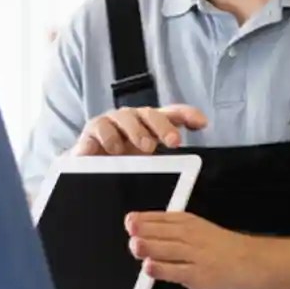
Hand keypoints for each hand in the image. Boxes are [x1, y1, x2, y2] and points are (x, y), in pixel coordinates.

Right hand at [71, 105, 206, 155]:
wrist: (87, 168)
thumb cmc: (122, 164)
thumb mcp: (146, 165)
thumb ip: (164, 166)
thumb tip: (186, 175)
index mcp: (150, 125)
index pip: (173, 114)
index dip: (188, 115)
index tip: (202, 124)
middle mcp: (133, 118)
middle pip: (150, 114)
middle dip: (163, 127)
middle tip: (172, 142)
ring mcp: (112, 121)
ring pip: (126, 118)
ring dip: (136, 131)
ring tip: (144, 148)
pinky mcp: (92, 129)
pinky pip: (100, 128)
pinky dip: (106, 137)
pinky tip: (112, 150)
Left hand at [126, 211, 257, 288]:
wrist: (246, 262)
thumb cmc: (218, 246)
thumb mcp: (196, 228)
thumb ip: (169, 230)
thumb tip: (141, 228)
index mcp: (188, 222)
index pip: (164, 217)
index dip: (146, 218)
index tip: (130, 220)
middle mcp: (190, 237)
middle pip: (165, 232)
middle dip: (146, 231)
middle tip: (131, 231)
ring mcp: (194, 256)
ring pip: (168, 250)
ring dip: (151, 247)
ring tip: (135, 246)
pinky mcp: (196, 275)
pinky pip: (176, 271)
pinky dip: (162, 269)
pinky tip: (149, 268)